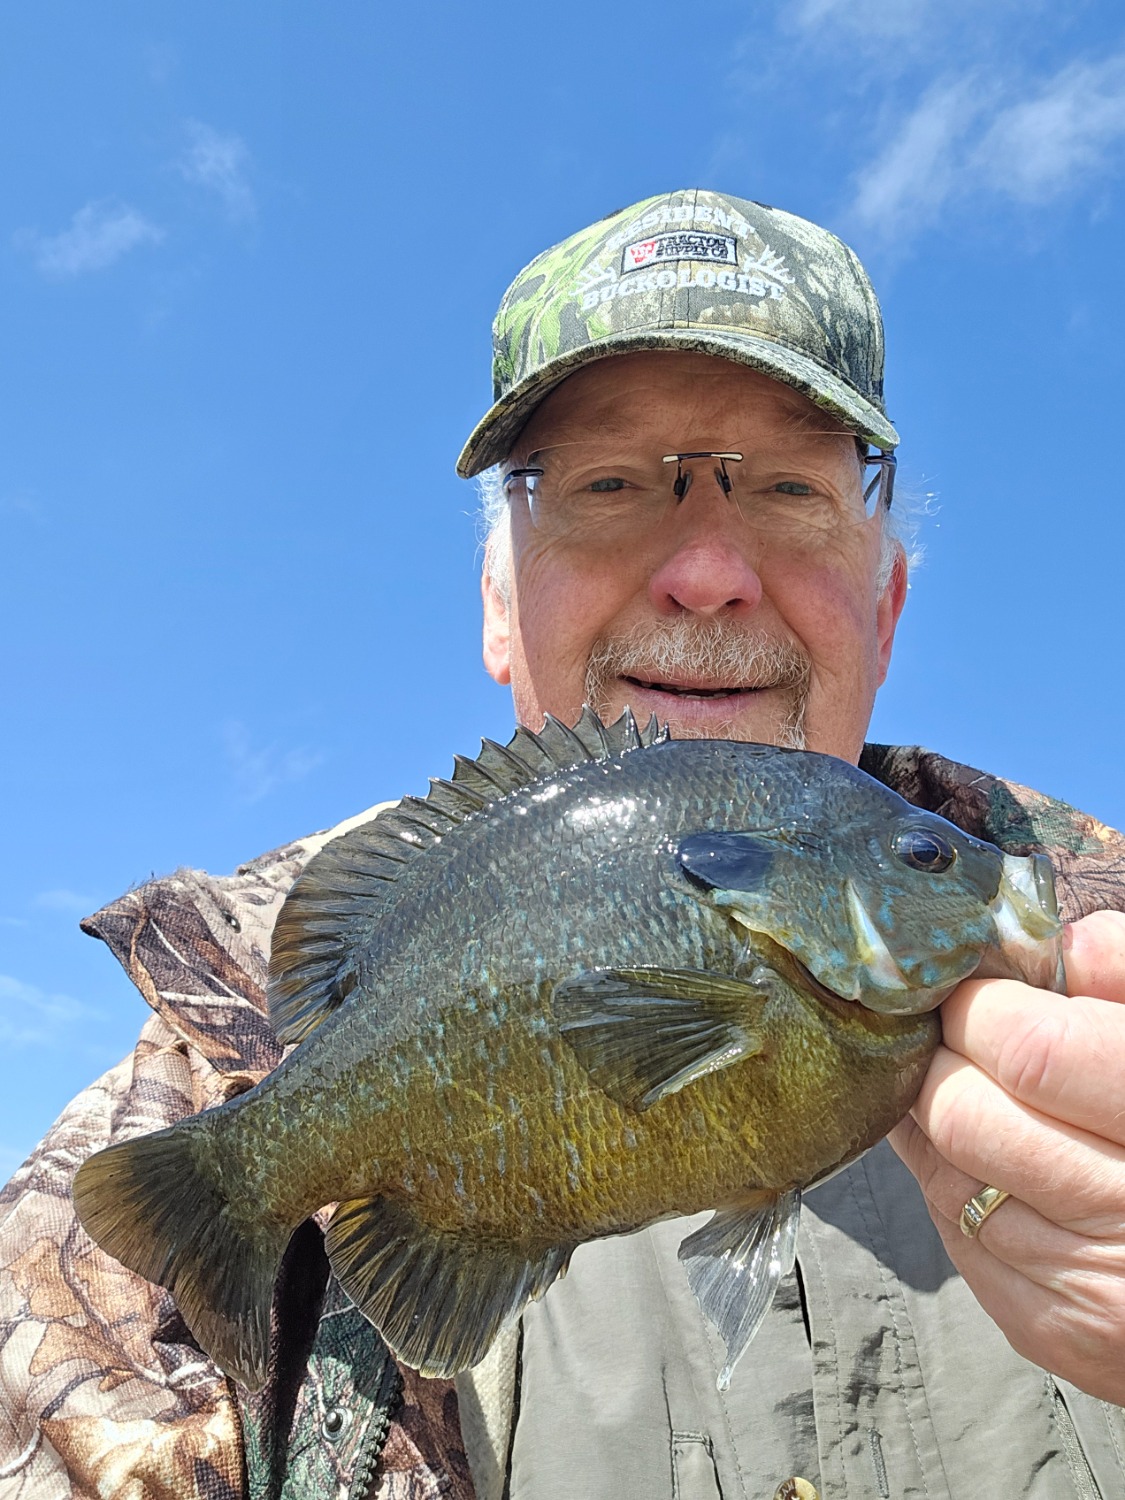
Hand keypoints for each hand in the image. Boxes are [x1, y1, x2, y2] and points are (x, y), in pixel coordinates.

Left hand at [890, 909, 1124, 1403]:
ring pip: (947, 1175)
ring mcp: (1093, 1287)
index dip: (981, 1007)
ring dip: (938, 1121)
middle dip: (943, 1060)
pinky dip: (957, 1184)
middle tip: (957, 1034)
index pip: (1029, 1050)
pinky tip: (992, 1158)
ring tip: (969, 1086)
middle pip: (966, 1115)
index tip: (975, 989)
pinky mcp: (1059, 1333)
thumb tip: (1059, 947)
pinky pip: (958, 1236)